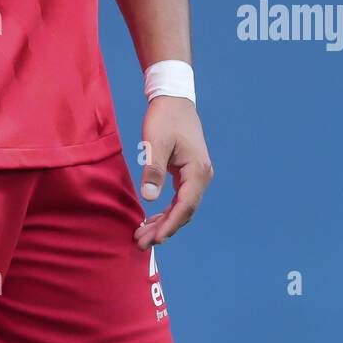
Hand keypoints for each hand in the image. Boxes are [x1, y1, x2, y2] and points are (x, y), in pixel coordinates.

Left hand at [134, 96, 212, 250]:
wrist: (173, 99)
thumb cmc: (164, 118)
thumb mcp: (156, 142)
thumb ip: (154, 170)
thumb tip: (149, 198)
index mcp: (198, 171)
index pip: (185, 206)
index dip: (170, 225)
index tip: (155, 240)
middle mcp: (201, 176)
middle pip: (184, 211)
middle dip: (163, 229)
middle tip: (141, 243)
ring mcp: (196, 176)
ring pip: (181, 207)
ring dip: (163, 222)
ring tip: (142, 236)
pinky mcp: (188, 173)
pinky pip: (179, 199)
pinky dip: (166, 211)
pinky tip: (151, 219)